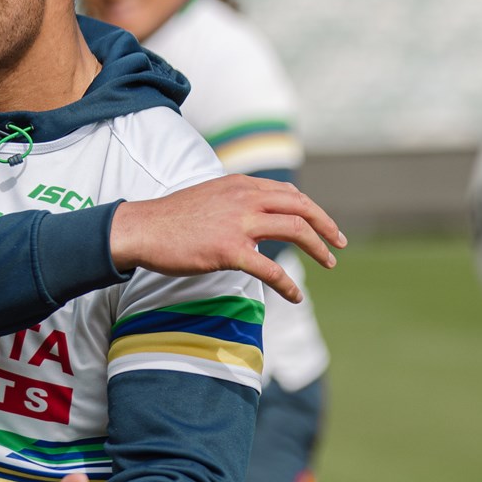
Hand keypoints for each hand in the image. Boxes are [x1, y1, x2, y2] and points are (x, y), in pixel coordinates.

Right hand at [109, 174, 346, 302]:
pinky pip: (270, 269)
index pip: (288, 193)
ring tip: (329, 263)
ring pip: (294, 230)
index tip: (323, 224)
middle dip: (326, 226)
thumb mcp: (209, 197)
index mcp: (241, 185)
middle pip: (301, 207)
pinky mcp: (230, 250)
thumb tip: (253, 216)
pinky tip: (296, 297)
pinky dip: (288, 284)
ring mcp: (239, 223)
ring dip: (317, 248)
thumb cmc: (170, 219)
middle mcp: (245, 198)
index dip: (311, 209)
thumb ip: (234, 201)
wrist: (142, 229)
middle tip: (339, 244)